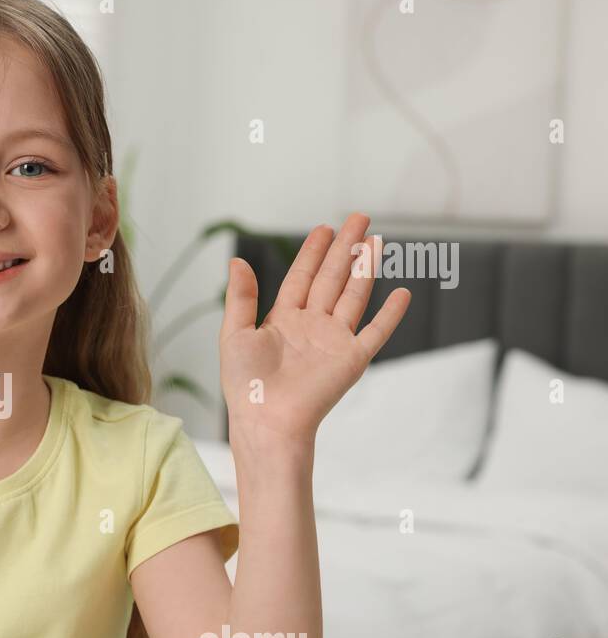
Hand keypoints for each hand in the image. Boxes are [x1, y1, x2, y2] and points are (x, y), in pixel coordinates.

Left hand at [219, 212, 410, 448]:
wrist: (266, 419)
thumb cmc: (245, 385)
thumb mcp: (235, 334)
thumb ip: (240, 297)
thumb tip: (236, 260)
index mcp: (283, 320)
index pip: (302, 278)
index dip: (313, 253)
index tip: (324, 228)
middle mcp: (311, 327)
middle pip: (332, 278)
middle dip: (345, 248)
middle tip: (359, 218)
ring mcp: (333, 342)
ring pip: (354, 296)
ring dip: (366, 268)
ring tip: (377, 240)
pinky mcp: (352, 360)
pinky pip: (376, 332)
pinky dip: (390, 315)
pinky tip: (402, 293)